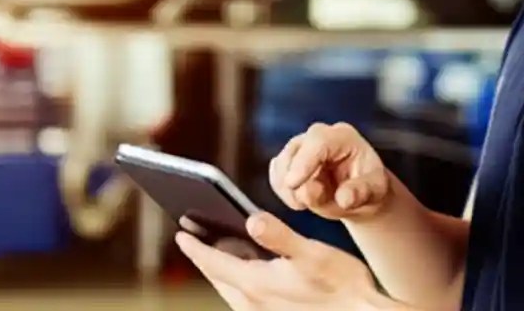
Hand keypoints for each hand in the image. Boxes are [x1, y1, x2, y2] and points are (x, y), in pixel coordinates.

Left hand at [176, 211, 397, 310]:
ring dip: (223, 272)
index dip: (196, 247)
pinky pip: (246, 301)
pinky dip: (240, 284)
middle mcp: (254, 305)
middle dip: (206, 258)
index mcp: (257, 284)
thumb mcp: (311, 252)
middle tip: (194, 239)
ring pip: (232, 291)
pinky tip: (251, 273)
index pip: (214, 263)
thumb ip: (278, 235)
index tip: (181, 233)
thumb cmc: (342, 285)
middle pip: (219, 278)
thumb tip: (250, 220)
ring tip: (220, 252)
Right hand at [270, 122, 390, 219]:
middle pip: (294, 150)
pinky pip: (276, 173)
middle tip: (305, 206)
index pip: (318, 141)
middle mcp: (319, 135)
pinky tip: (299, 202)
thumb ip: (360, 193)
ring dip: (288, 189)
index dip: (303, 161)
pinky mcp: (290, 158)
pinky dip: (282, 190)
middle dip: (294, 180)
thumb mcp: (375, 191)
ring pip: (281, 162)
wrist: (360, 192)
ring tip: (306, 205)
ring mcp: (302, 145)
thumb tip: (343, 198)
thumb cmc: (368, 187)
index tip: (293, 184)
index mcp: (343, 137)